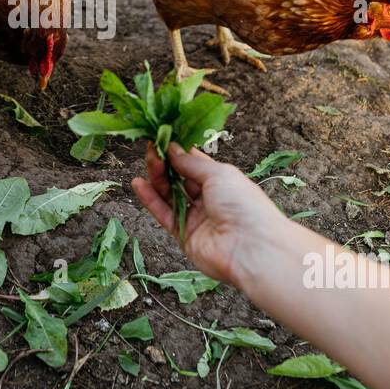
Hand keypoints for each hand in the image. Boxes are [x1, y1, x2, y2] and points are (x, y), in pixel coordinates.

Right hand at [132, 142, 284, 288]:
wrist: (250, 249)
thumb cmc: (243, 205)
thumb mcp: (219, 173)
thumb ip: (191, 162)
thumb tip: (173, 149)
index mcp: (223, 181)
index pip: (196, 163)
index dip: (179, 151)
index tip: (163, 139)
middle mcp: (209, 199)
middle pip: (180, 178)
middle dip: (166, 163)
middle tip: (152, 150)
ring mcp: (196, 218)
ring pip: (170, 195)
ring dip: (157, 178)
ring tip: (148, 162)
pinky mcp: (183, 235)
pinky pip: (163, 214)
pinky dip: (150, 200)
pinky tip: (138, 184)